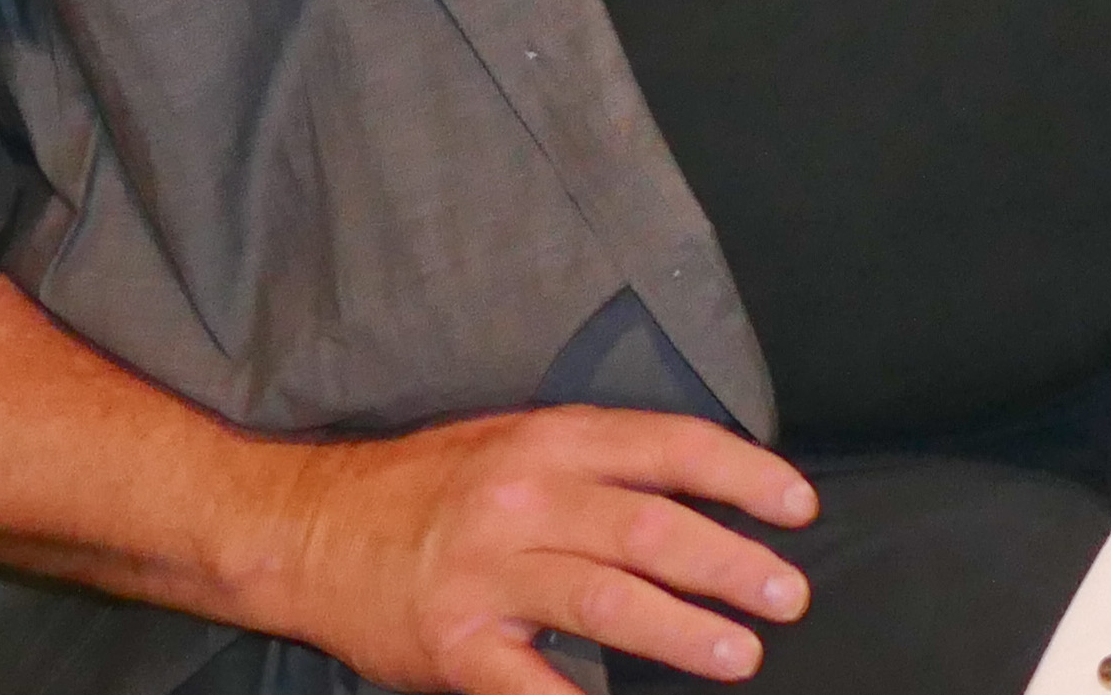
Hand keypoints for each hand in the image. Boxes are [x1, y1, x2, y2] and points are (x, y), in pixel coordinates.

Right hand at [262, 404, 816, 694]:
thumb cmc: (431, 486)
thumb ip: (599, 464)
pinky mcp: (455, 645)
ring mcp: (488, 573)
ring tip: (740, 654)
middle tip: (789, 592)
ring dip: (683, 630)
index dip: (741, 474)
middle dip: (731, 562)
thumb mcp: (518, 444)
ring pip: (606, 599)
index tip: (798, 505)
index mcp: (550, 440)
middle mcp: (525, 499)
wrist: (312, 529)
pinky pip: (531, 685)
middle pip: (649, 527)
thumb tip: (700, 491)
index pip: (668, 447)